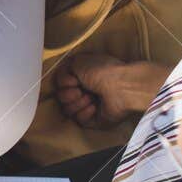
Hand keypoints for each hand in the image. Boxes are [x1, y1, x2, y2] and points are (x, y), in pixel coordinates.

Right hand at [52, 54, 166, 127]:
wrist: (122, 86)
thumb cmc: (102, 71)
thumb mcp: (77, 61)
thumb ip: (64, 70)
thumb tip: (62, 80)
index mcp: (81, 78)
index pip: (59, 85)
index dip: (63, 83)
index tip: (73, 80)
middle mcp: (84, 91)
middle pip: (61, 99)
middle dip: (68, 94)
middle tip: (81, 90)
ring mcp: (89, 106)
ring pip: (67, 110)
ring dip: (77, 103)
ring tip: (91, 97)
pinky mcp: (94, 120)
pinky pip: (79, 120)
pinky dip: (85, 112)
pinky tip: (94, 106)